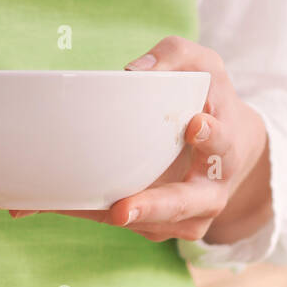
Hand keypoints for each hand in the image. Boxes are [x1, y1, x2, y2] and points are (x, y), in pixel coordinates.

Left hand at [12, 36, 271, 244]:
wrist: (229, 154)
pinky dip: (91, 213)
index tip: (195, 125)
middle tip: (122, 211)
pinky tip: (58, 205)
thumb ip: (174, 58)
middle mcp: (208, 194)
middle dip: (152, 208)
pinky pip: (123, 223)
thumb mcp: (203, 69)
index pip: (221, 144)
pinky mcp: (159, 228)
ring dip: (108, 215)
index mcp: (224, 151)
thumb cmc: (210, 103)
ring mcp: (185, 219)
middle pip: (182, 205)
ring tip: (71, 207)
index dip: (211, 137)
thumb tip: (131, 72)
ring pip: (148, 223)